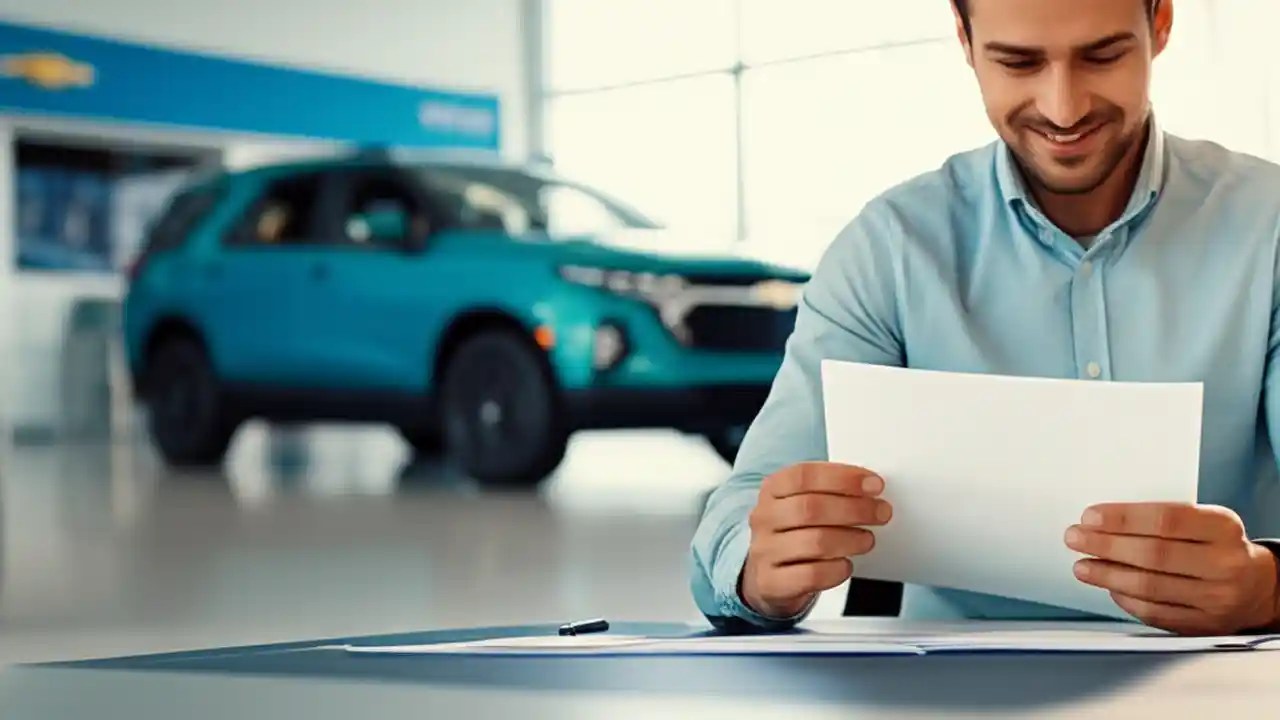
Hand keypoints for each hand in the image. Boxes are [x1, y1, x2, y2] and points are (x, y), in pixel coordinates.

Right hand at [740, 463, 891, 618]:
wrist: (768, 576)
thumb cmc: (795, 533)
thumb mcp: (804, 504)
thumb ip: (831, 492)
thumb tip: (871, 488)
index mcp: (772, 490)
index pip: (804, 476)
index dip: (843, 478)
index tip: (875, 484)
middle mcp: (764, 518)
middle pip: (811, 508)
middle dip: (855, 509)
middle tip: (881, 512)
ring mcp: (765, 551)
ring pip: (815, 542)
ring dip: (851, 540)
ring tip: (867, 540)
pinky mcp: (772, 582)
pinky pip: (812, 575)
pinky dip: (837, 569)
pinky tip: (846, 564)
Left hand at [1065, 503, 1279, 634]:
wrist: (1256, 587)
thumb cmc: (1217, 546)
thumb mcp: (1203, 521)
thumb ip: (1163, 520)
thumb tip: (1103, 522)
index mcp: (1222, 529)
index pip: (1166, 519)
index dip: (1122, 518)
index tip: (1090, 516)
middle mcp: (1223, 564)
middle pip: (1153, 554)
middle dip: (1105, 545)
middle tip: (1075, 538)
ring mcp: (1215, 598)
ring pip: (1149, 587)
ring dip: (1106, 574)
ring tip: (1082, 565)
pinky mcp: (1202, 625)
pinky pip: (1154, 612)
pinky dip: (1125, 598)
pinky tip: (1109, 586)